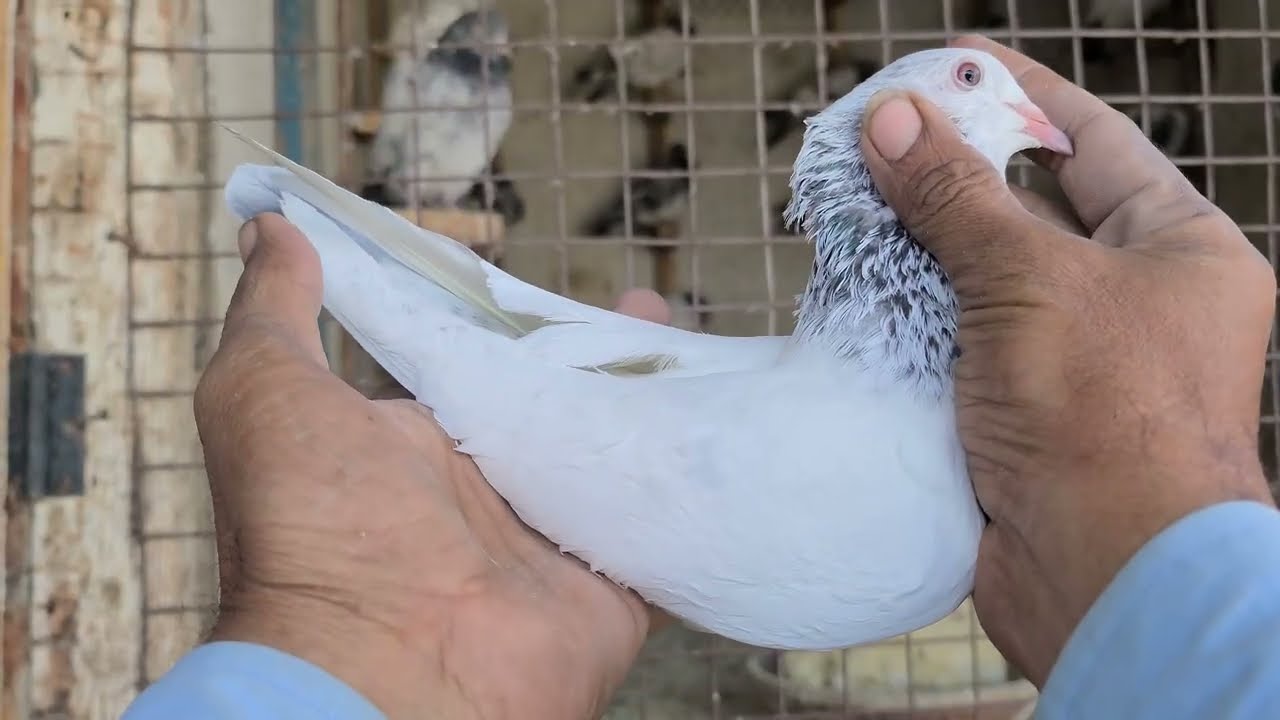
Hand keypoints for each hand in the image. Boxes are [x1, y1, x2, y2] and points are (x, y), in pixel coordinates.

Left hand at [194, 213, 670, 718]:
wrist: (385, 666)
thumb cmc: (311, 530)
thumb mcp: (265, 393)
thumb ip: (274, 309)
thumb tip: (269, 227)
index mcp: (415, 446)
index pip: (479, 366)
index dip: (520, 322)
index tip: (555, 280)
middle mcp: (486, 492)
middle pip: (562, 406)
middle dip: (607, 356)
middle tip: (652, 311)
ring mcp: (550, 538)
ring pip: (619, 457)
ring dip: (659, 406)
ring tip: (699, 351)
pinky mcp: (609, 582)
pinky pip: (663, 525)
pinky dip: (695, 487)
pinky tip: (728, 432)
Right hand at [859, 36, 1276, 683]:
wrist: (1102, 572)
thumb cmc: (1105, 414)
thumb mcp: (1030, 279)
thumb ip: (956, 197)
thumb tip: (891, 120)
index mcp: (1178, 249)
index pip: (1090, 141)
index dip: (1017, 95)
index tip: (950, 61)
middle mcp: (1133, 299)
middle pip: (1031, 207)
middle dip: (954, 169)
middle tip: (880, 130)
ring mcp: (1072, 358)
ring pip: (986, 276)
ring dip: (923, 241)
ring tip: (854, 193)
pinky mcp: (1019, 409)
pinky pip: (960, 338)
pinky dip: (913, 310)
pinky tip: (861, 279)